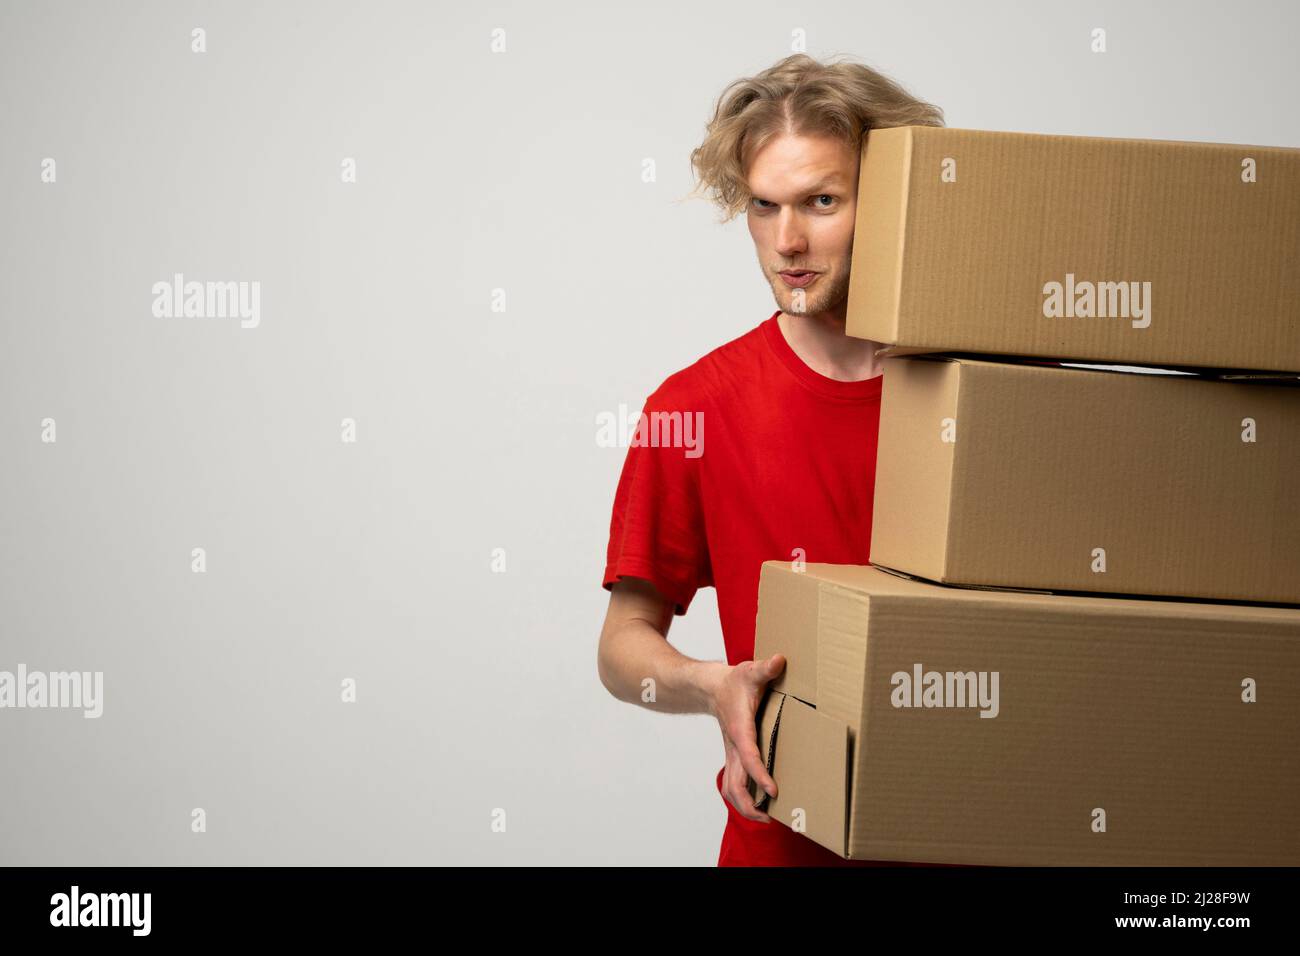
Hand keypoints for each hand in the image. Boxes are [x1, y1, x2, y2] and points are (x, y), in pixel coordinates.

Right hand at [709, 654, 785, 822]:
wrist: (711, 688)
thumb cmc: (733, 683)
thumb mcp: (750, 671)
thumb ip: (765, 668)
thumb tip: (779, 660)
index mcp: (740, 730)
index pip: (749, 758)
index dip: (760, 776)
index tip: (773, 791)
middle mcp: (734, 748)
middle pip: (734, 786)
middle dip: (750, 806)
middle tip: (771, 816)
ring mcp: (731, 755)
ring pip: (730, 789)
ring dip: (745, 806)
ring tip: (767, 816)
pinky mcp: (732, 757)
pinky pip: (734, 783)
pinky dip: (743, 797)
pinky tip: (761, 800)